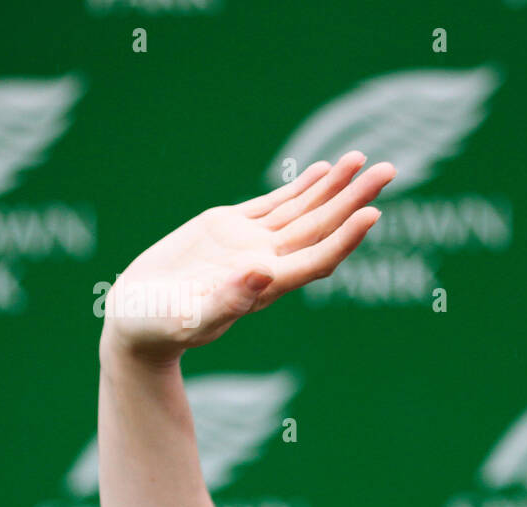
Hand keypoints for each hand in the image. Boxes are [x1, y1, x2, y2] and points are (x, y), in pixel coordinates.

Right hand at [101, 151, 393, 363]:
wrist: (137, 320)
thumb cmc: (160, 327)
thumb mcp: (191, 316)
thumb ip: (228, 298)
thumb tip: (263, 270)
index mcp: (266, 285)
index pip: (318, 258)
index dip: (346, 237)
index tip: (373, 213)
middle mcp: (267, 262)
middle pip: (322, 227)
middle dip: (354, 198)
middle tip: (389, 170)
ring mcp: (251, 243)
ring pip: (303, 210)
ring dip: (334, 187)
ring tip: (362, 159)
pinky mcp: (229, 228)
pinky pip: (275, 203)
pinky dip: (301, 188)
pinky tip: (325, 172)